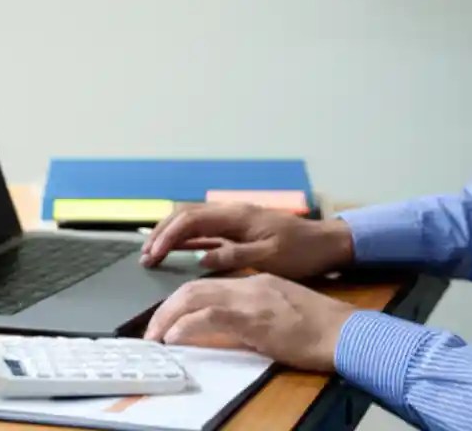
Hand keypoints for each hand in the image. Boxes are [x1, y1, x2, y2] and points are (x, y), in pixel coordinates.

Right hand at [139, 204, 354, 278]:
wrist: (326, 244)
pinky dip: (187, 240)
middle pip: (186, 216)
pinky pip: (205, 231)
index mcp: (236, 216)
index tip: (152, 255)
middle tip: (145, 256)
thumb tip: (200, 258)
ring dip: (171, 235)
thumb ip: (234, 255)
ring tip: (153, 254)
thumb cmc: (301, 252)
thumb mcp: (269, 257)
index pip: (191, 220)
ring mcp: (234, 220)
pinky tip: (177, 253)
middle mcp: (231, 213)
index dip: (168, 236)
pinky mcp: (238, 230)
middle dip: (162, 233)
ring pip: (193, 222)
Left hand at [143, 274, 356, 371]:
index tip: (167, 319)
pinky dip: (185, 326)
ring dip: (167, 317)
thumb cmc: (320, 328)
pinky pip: (208, 317)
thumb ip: (254, 313)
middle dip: (166, 309)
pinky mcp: (252, 318)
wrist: (343, 331)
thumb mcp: (280, 312)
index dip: (181, 302)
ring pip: (194, 297)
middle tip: (152, 330)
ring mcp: (250, 299)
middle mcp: (248, 285)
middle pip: (193, 288)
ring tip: (155, 336)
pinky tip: (174, 337)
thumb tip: (227, 326)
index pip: (207, 285)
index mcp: (254, 282)